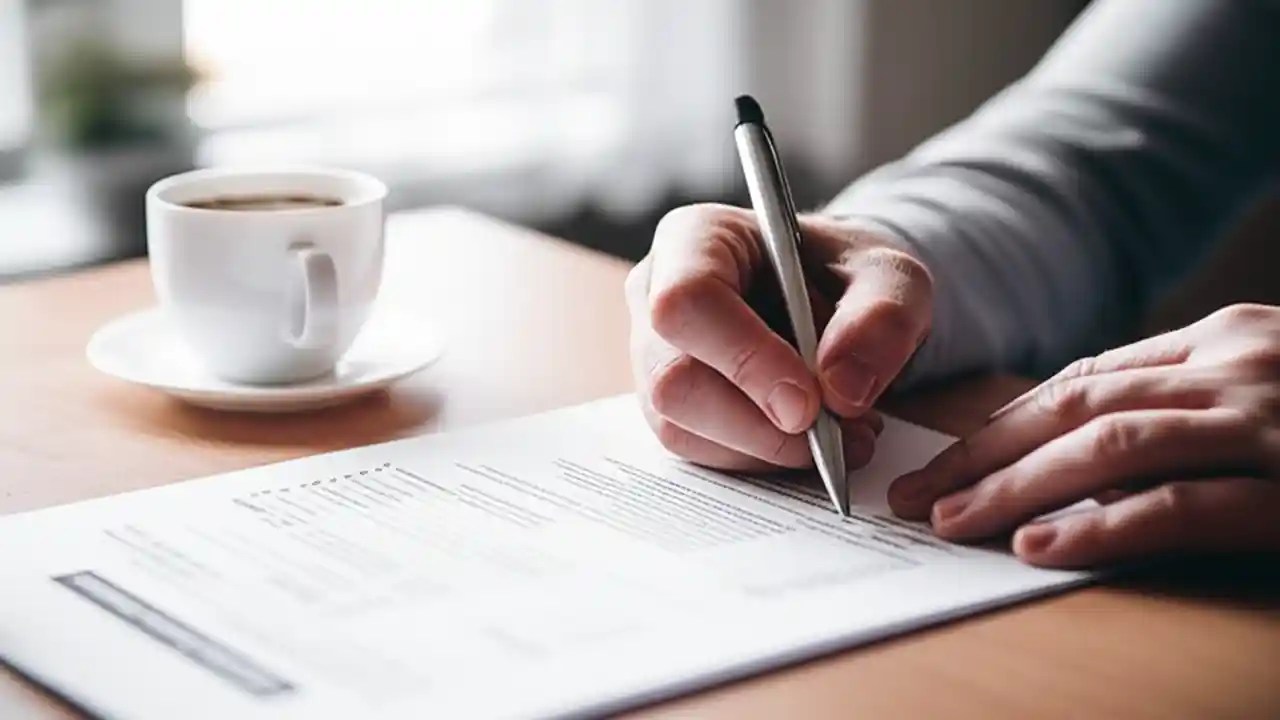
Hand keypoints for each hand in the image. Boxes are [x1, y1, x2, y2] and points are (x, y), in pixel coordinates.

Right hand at [626, 204, 932, 471]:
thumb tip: (842, 390)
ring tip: (841, 434)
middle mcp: (655, 296)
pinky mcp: (668, 408)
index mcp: (695, 239)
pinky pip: (699, 453)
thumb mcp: (891, 277)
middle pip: (674, 380)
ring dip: (769, 448)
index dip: (744, 359)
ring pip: (681, 427)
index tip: (809, 403)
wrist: (836, 301)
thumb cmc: (848, 274)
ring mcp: (653, 357)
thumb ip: (881, 319)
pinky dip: (762, 460)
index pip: (687, 302)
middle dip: (761, 424)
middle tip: (839, 431)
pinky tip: (809, 441)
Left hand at [889, 303, 1279, 567]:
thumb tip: (1084, 474)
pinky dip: (1099, 527)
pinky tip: (1036, 547)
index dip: (1005, 426)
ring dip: (1016, 488)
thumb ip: (1179, 415)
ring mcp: (1262, 422)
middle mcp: (1234, 367)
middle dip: (983, 455)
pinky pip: (1177, 507)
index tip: (946, 464)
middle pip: (1077, 408)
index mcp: (1223, 340)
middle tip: (916, 494)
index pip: (1086, 380)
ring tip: (951, 522)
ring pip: (1108, 448)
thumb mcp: (1266, 395)